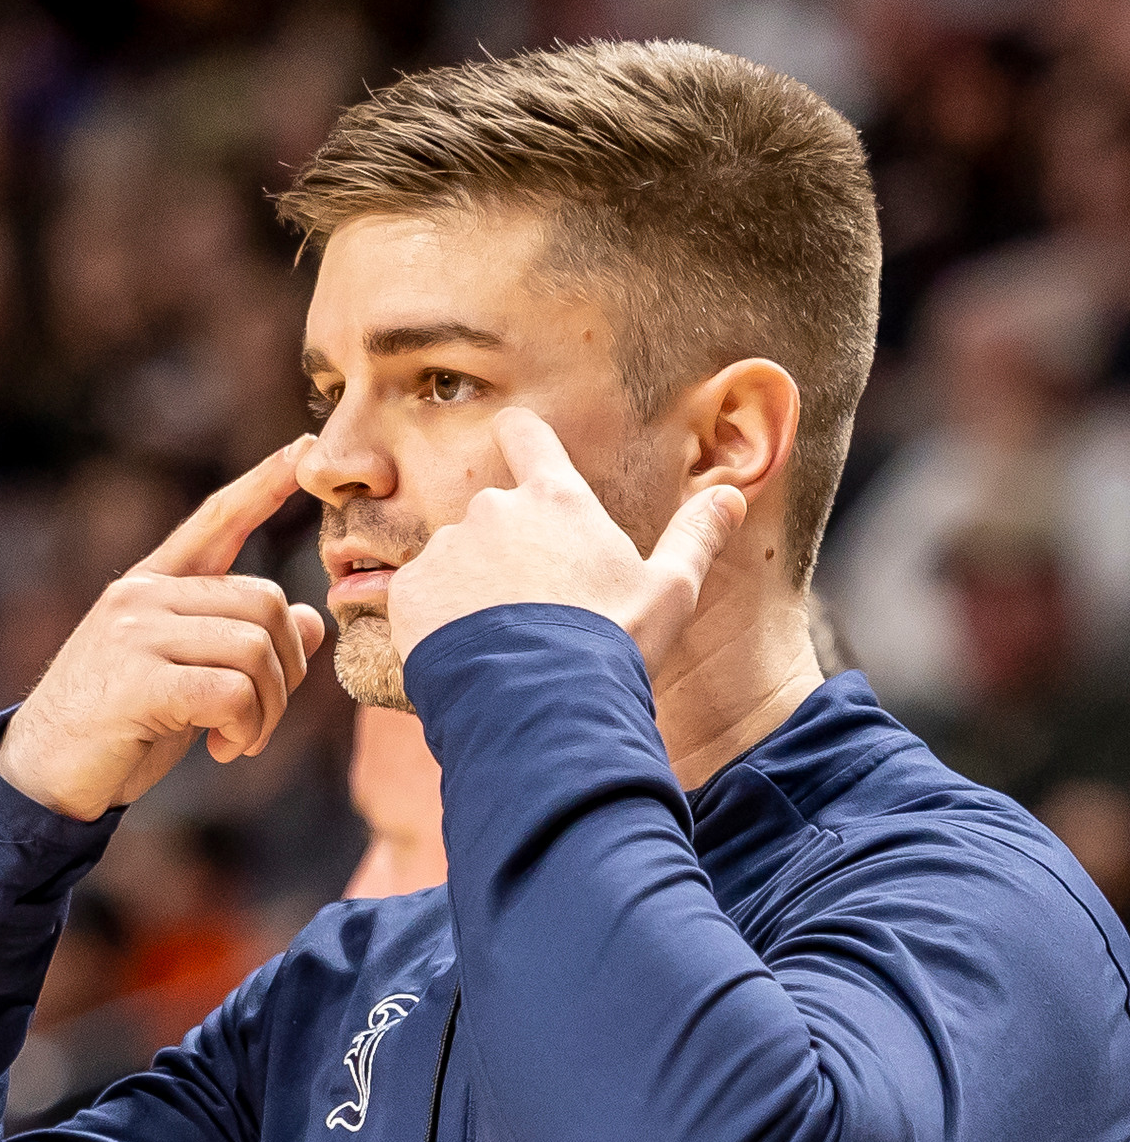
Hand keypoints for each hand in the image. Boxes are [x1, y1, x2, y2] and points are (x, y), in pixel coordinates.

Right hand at [0, 439, 325, 820]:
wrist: (42, 774)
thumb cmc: (118, 725)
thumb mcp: (185, 677)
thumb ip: (239, 643)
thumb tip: (314, 619)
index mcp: (151, 586)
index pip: (215, 520)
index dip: (262, 485)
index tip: (303, 448)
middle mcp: (142, 596)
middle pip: (266, 601)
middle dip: (287, 669)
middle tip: (262, 718)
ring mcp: (135, 633)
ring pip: (255, 648)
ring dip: (267, 709)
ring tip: (239, 740)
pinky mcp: (137, 680)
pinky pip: (231, 690)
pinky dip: (245, 727)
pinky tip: (223, 749)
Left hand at [387, 408, 745, 679]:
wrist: (544, 706)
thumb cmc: (614, 645)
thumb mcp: (671, 593)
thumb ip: (696, 537)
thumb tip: (731, 495)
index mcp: (556, 499)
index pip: (526, 434)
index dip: (519, 435)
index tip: (515, 438)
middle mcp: (494, 509)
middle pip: (494, 517)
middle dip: (506, 553)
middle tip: (532, 611)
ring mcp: (447, 549)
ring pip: (455, 562)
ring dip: (469, 591)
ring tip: (502, 645)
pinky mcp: (411, 592)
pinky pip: (419, 599)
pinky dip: (436, 622)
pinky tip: (468, 656)